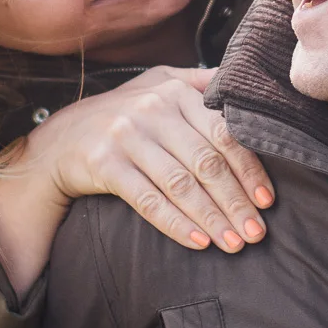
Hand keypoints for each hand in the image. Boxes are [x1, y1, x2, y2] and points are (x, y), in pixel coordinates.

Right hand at [0, 67, 273, 296]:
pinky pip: (148, 200)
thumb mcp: (160, 86)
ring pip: (181, 184)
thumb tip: (250, 84)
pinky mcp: (103, 162)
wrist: (59, 140)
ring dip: (212, 218)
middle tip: (257, 233)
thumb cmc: (124, 117)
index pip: (225, 133)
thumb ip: (202, 84)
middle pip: (207, 162)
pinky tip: (199, 242)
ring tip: (234, 244)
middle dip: (236, 202)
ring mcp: (126, 135)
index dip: (250, 169)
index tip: (268, 201)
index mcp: (176, 91)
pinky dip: (176, 224)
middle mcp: (152, 108)